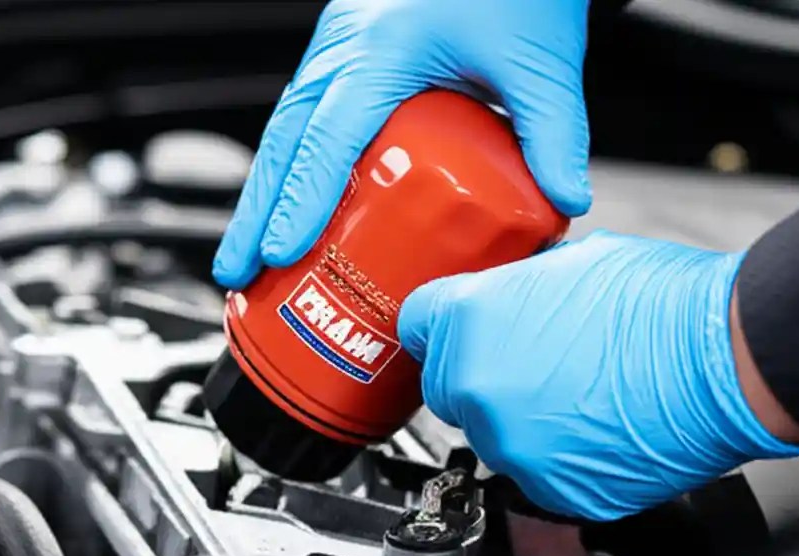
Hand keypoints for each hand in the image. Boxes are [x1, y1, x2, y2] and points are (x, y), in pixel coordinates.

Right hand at [212, 0, 593, 289]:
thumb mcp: (537, 57)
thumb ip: (551, 132)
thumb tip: (562, 201)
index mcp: (379, 47)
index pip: (326, 139)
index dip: (300, 203)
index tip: (280, 254)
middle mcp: (345, 44)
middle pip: (283, 139)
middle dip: (256, 210)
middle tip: (236, 271)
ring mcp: (341, 43)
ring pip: (287, 126)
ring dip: (267, 190)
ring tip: (253, 250)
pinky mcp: (352, 47)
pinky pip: (311, 112)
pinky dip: (297, 163)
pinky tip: (299, 202)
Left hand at [397, 232, 798, 520]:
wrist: (724, 363)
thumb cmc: (663, 305)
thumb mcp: (573, 261)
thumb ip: (520, 286)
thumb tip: (513, 295)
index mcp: (470, 320)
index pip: (417, 324)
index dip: (443, 323)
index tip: (456, 329)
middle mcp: (476, 387)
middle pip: (447, 385)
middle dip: (480, 371)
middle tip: (531, 361)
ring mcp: (510, 446)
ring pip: (492, 433)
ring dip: (519, 418)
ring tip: (576, 393)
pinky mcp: (550, 489)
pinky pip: (534, 472)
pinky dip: (556, 455)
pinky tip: (594, 426)